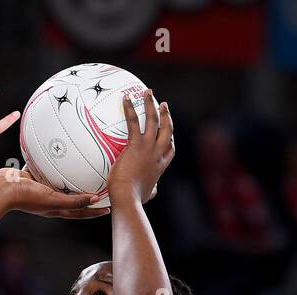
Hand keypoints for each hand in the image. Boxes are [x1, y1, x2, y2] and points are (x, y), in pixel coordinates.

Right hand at [0, 166, 106, 218]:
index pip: (80, 212)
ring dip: (71, 176)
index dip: (95, 211)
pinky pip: (47, 168)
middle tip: (100, 186)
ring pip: (61, 182)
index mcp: (56, 208)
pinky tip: (59, 150)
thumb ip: (74, 200)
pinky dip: (53, 162)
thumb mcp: (54, 199)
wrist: (2, 188)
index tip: (109, 208)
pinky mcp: (33, 177)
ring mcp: (42, 188)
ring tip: (82, 166)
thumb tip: (96, 199)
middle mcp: (51, 199)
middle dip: (86, 194)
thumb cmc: (27, 197)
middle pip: (73, 198)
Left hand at [105, 90, 172, 206]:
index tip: (169, 133)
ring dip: (151, 105)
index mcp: (159, 167)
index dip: (170, 140)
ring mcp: (148, 149)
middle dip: (166, 116)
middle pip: (167, 131)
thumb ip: (150, 191)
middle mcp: (157, 155)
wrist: (128, 199)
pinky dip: (131, 109)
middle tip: (164, 105)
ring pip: (154, 121)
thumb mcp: (146, 196)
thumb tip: (152, 192)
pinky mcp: (136, 146)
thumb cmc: (133, 201)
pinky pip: (134, 123)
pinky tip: (126, 99)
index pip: (169, 150)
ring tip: (148, 92)